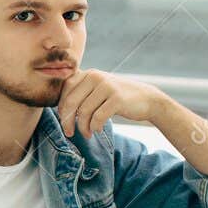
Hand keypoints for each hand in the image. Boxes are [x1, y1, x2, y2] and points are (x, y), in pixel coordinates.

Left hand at [55, 69, 169, 137]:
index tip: (64, 121)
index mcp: (89, 74)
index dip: (62, 108)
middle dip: (67, 121)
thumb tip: (60, 111)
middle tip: (69, 133)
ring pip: (84, 112)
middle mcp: (96, 77)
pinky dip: (94, 127)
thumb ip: (81, 94)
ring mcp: (107, 86)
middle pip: (72, 102)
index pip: (65, 90)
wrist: (147, 99)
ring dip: (83, 127)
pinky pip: (98, 117)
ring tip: (87, 134)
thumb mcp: (98, 90)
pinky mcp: (117, 99)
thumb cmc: (117, 99)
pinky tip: (97, 130)